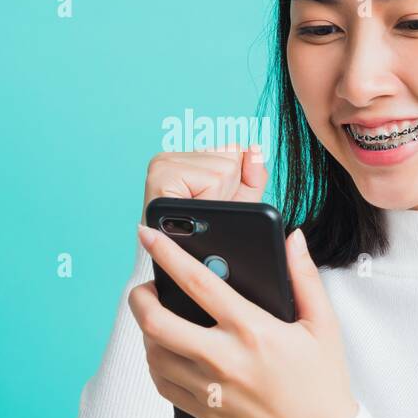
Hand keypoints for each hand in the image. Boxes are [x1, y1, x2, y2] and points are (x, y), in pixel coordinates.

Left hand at [128, 221, 358, 417]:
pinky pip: (160, 382)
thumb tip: (293, 239)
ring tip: (158, 317)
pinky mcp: (202, 412)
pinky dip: (155, 360)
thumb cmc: (322, 382)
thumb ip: (304, 276)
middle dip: (140, 297)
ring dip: (146, 330)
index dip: (166, 254)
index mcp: (252, 331)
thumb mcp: (322, 324)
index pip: (197, 282)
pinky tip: (166, 350)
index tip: (148, 235)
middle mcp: (224, 359)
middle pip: (156, 322)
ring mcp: (208, 389)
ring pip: (153, 353)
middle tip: (145, 288)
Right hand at [138, 145, 268, 225]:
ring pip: (224, 171)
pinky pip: (213, 181)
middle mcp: (168, 157)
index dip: (230, 183)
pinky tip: (189, 210)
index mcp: (183, 159)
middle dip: (225, 191)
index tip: (211, 199)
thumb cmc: (206, 234)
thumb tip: (255, 150)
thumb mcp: (237, 203)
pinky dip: (210, 200)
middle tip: (202, 208)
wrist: (183, 267)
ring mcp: (162, 164)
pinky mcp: (162, 177)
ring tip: (195, 211)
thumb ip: (253, 176)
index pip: (231, 152)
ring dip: (217, 197)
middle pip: (229, 160)